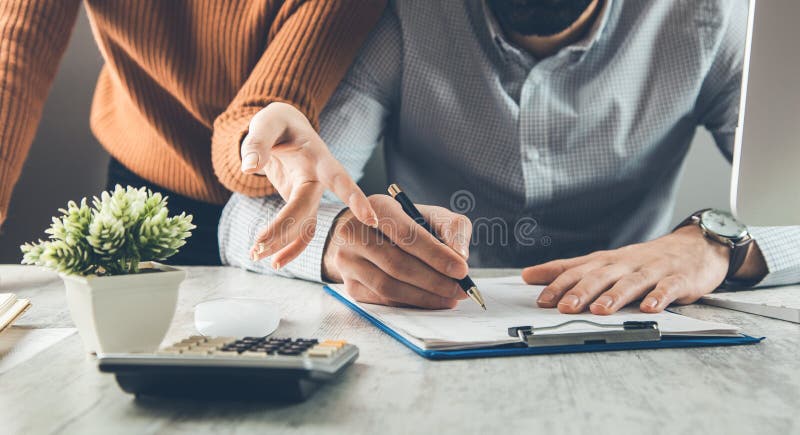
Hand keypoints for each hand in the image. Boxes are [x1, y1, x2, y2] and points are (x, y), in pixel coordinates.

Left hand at [243, 102, 377, 267]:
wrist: (283, 128)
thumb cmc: (278, 123)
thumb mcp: (267, 124)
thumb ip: (258, 143)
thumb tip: (250, 167)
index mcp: (318, 158)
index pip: (339, 179)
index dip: (355, 199)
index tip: (371, 220)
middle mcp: (319, 180)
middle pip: (307, 210)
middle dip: (284, 229)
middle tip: (257, 246)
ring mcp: (310, 194)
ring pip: (305, 226)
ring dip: (282, 243)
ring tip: (256, 256)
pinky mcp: (301, 204)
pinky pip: (301, 231)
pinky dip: (287, 247)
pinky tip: (274, 261)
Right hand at [322, 194, 470, 308]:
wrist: (367, 235)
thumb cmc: (406, 225)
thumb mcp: (431, 215)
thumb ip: (452, 228)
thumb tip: (460, 255)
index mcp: (377, 208)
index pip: (406, 235)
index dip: (435, 254)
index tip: (462, 269)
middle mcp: (354, 234)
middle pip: (397, 264)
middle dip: (434, 280)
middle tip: (461, 289)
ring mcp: (347, 262)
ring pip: (388, 286)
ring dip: (424, 296)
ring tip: (450, 297)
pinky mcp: (349, 285)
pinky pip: (382, 300)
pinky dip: (410, 303)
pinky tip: (430, 301)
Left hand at [522, 225, 764, 313]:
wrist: (695, 246)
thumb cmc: (644, 260)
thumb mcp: (605, 262)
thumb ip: (569, 270)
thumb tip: (528, 276)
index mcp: (607, 261)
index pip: (577, 270)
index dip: (558, 284)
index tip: (540, 299)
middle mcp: (626, 263)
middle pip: (600, 276)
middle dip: (581, 292)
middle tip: (564, 307)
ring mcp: (653, 270)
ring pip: (631, 282)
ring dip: (615, 296)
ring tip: (600, 310)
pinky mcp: (679, 279)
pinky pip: (668, 288)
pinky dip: (659, 297)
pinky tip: (650, 308)